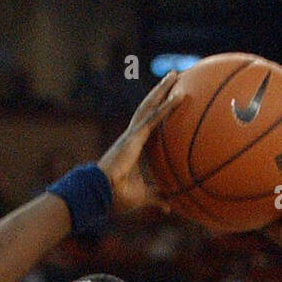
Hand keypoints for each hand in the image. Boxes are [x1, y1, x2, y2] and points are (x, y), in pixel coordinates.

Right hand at [97, 71, 182, 214]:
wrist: (101, 194)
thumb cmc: (117, 197)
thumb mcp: (143, 197)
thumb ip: (157, 197)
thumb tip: (170, 207)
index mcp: (133, 146)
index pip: (149, 124)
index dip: (158, 112)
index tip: (168, 100)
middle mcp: (132, 135)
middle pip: (149, 107)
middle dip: (160, 92)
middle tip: (173, 77)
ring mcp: (132, 134)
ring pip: (149, 105)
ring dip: (162, 89)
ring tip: (174, 75)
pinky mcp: (134, 137)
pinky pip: (154, 118)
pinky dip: (167, 107)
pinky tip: (179, 95)